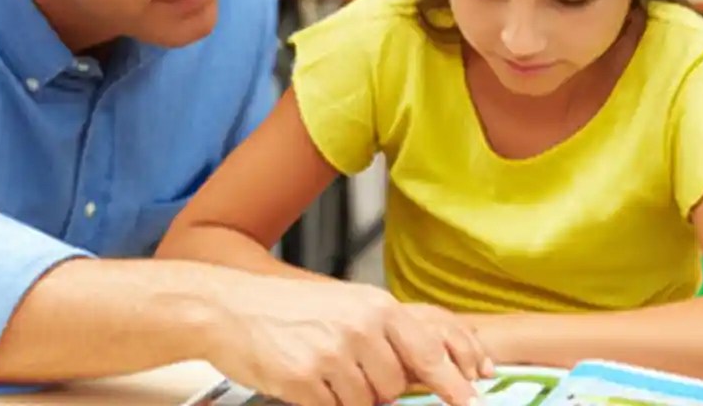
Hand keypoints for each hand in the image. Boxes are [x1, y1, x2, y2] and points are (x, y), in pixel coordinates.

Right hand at [205, 278, 479, 405]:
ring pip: (367, 403)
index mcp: (376, 306)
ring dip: (347, 396)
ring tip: (320, 368)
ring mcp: (333, 355)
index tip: (472, 399)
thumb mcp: (345, 307)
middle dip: (378, 388)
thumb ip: (385, 335)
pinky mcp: (306, 380)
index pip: (430, 351)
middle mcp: (360, 328)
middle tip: (349, 371)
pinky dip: (321, 401)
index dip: (455, 381)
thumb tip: (423, 373)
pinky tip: (303, 377)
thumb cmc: (288, 309)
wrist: (230, 308)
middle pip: (396, 386)